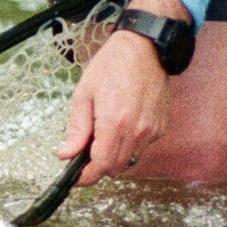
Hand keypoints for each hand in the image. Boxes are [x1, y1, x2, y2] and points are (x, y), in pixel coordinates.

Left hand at [61, 0, 180, 185]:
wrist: (146, 48)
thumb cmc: (112, 65)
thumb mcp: (84, 94)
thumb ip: (76, 129)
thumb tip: (66, 155)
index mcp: (114, 123)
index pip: (101, 166)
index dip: (86, 177)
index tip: (76, 177)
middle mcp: (137, 131)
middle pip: (115, 168)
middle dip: (98, 167)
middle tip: (85, 153)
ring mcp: (151, 130)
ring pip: (129, 160)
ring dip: (114, 156)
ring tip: (103, 133)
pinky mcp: (160, 127)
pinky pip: (141, 148)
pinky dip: (128, 145)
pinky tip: (120, 125)